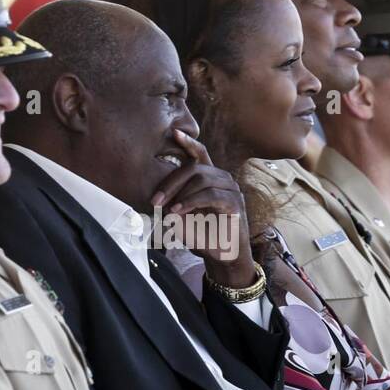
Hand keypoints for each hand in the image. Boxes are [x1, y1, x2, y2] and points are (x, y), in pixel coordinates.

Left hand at [149, 129, 255, 286]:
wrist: (224, 256)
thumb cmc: (204, 235)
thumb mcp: (183, 218)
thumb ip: (173, 205)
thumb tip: (157, 199)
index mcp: (211, 178)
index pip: (200, 154)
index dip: (188, 143)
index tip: (174, 133)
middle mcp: (223, 179)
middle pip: (195, 167)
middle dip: (171, 182)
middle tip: (155, 200)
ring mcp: (231, 189)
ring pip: (202, 179)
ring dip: (181, 194)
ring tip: (168, 210)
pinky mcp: (235, 203)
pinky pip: (210, 195)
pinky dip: (192, 202)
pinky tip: (179, 211)